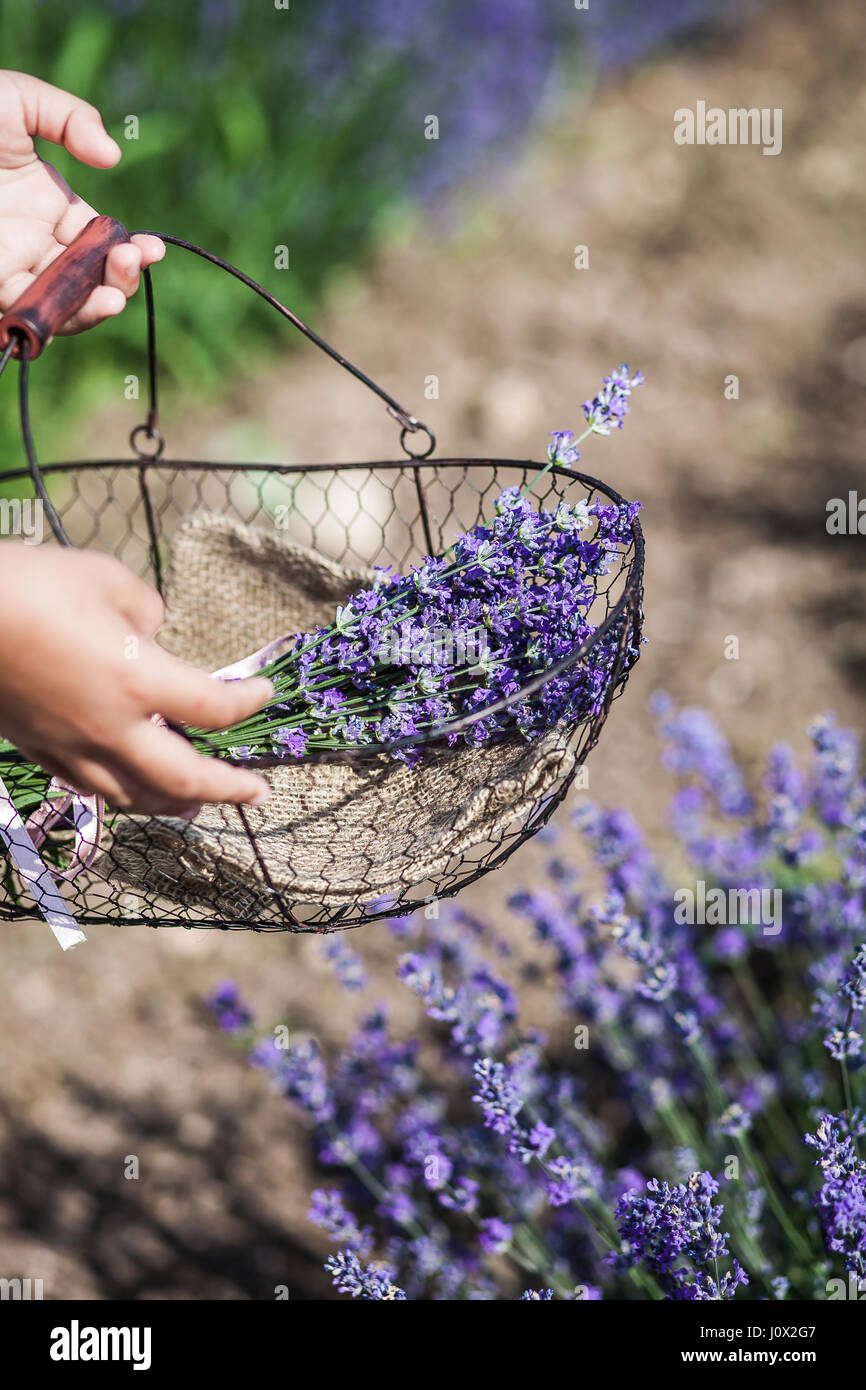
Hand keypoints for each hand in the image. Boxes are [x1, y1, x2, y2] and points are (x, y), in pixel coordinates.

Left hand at [0, 70, 163, 332]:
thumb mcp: (17, 100)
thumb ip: (70, 117)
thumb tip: (111, 157)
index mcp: (50, 208)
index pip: (102, 243)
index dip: (131, 251)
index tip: (151, 248)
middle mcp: (37, 246)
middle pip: (93, 281)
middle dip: (122, 279)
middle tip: (133, 260)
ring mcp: (14, 271)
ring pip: (68, 307)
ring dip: (100, 306)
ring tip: (114, 293)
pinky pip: (34, 317)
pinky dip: (65, 320)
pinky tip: (90, 304)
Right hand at [0, 545, 271, 814]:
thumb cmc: (30, 584)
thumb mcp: (106, 579)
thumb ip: (145, 612)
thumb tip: (151, 633)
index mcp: (137, 679)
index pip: (213, 708)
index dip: (248, 703)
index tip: (263, 694)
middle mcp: (109, 726)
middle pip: (183, 778)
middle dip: (227, 789)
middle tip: (256, 793)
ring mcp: (70, 745)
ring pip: (133, 796)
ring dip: (174, 803)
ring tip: (197, 804)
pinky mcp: (37, 748)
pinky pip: (89, 786)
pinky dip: (121, 792)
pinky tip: (129, 786)